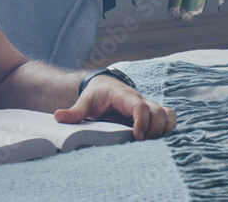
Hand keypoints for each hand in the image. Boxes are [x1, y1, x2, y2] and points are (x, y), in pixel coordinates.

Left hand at [52, 76, 175, 140]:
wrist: (104, 86)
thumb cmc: (96, 95)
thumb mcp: (84, 102)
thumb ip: (74, 111)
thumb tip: (58, 117)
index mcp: (124, 95)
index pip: (139, 106)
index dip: (141, 121)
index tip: (136, 136)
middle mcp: (139, 99)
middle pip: (158, 112)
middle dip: (154, 129)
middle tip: (141, 141)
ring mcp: (148, 105)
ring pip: (167, 114)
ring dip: (163, 129)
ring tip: (149, 141)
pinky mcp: (152, 112)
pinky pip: (169, 116)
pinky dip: (169, 126)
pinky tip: (158, 137)